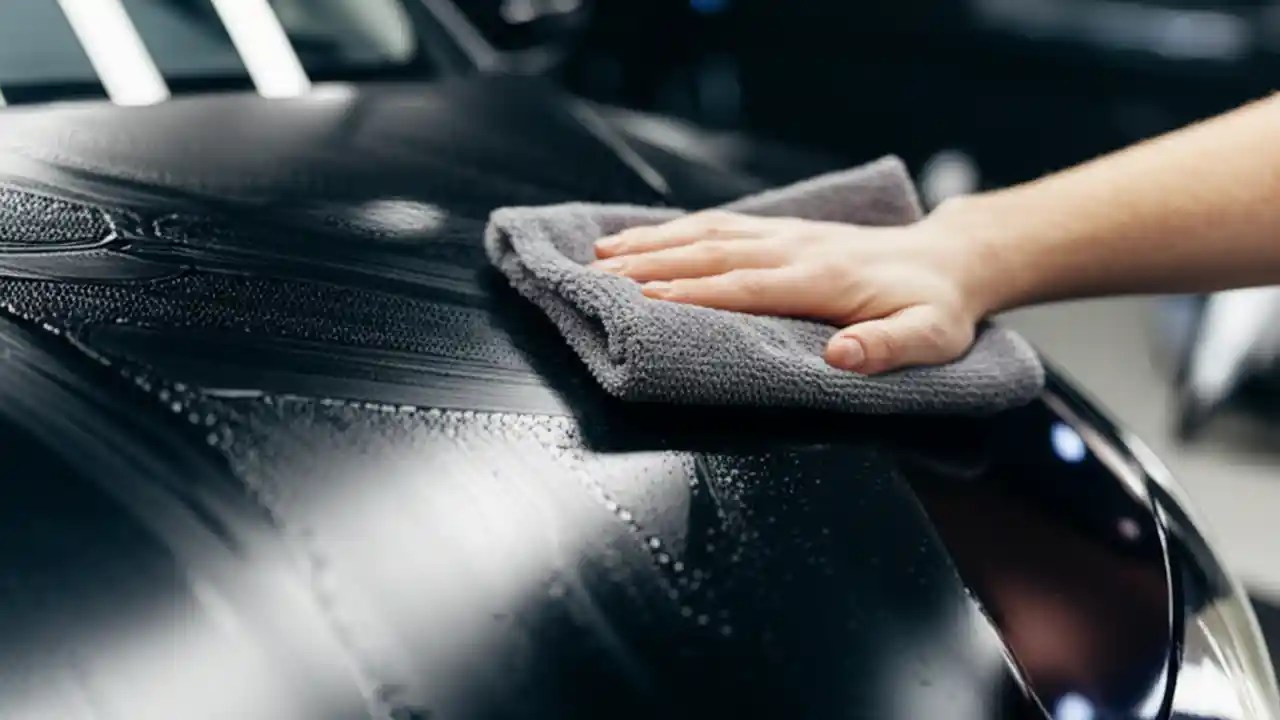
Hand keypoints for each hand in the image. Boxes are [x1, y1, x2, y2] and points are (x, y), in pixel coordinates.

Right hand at [591, 209, 991, 373]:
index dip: (693, 292)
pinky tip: (642, 239)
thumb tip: (841, 356)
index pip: (744, 284)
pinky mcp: (781, 232)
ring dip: (652, 244)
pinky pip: (720, 224)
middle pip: (711, 253)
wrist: (948, 258)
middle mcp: (794, 250)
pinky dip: (675, 230)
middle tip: (598, 280)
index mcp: (821, 279)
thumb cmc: (936, 307)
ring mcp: (785, 236)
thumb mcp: (930, 337)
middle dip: (651, 266)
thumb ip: (887, 347)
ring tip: (601, 256)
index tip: (644, 299)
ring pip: (708, 233)